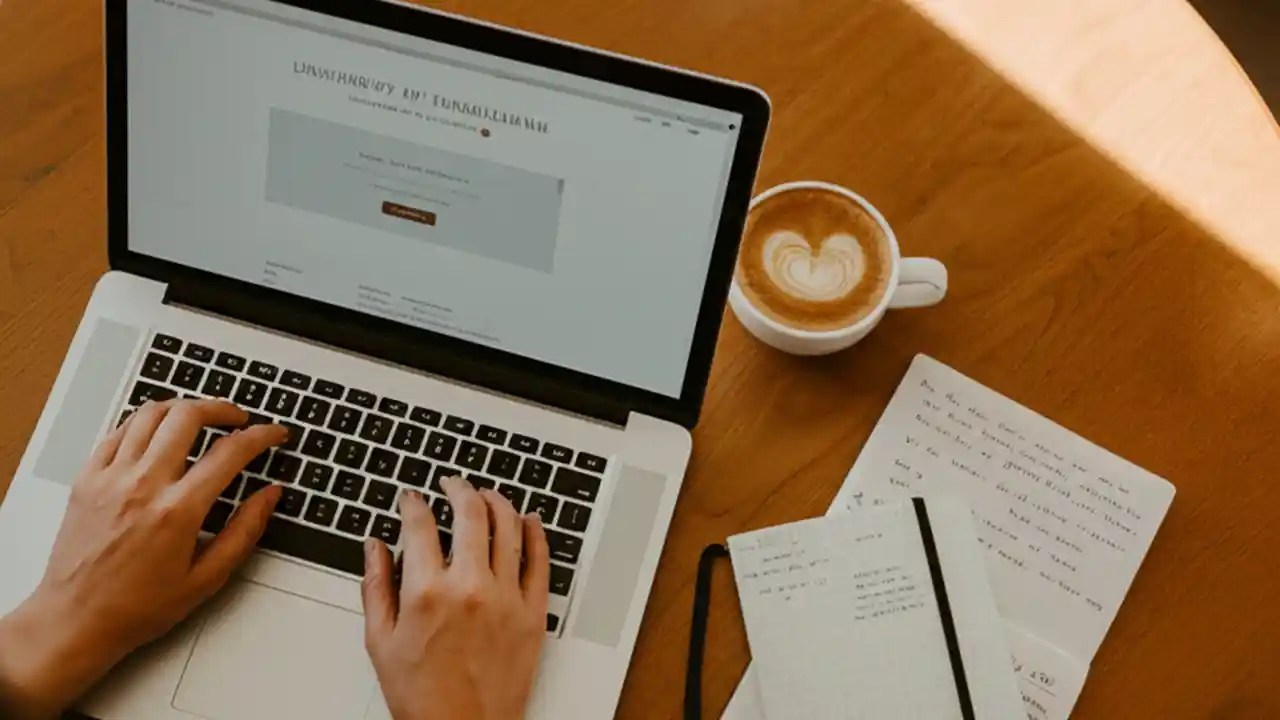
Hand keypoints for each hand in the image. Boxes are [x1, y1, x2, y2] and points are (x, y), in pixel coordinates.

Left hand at [0, 399, 287, 719]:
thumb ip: (244, 531)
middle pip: (188, 416)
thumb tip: (269, 496)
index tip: (273, 434)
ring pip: (151, 414)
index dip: (261, 436)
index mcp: (177, 512)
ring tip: (199, 418)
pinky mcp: (86, 480)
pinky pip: (117, 432)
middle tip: (237, 419)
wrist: (75, 621)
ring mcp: (110, 479)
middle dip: (222, 408)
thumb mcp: (207, 579)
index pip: (230, 452)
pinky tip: (156, 434)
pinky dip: (143, 423)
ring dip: (182, 408)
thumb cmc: (136, 608)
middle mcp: (142, 486)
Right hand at [363, 476, 549, 719]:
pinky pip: (540, 561)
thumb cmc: (422, 696)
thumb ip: (376, 586)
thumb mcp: (381, 641)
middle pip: (470, 514)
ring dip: (497, 502)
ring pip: (508, 528)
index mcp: (427, 593)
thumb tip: (374, 546)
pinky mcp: (533, 613)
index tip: (411, 498)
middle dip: (459, 489)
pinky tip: (529, 520)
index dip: (413, 502)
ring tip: (488, 495)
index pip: (421, 525)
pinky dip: (535, 533)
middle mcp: (470, 588)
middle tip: (453, 483)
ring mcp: (506, 598)